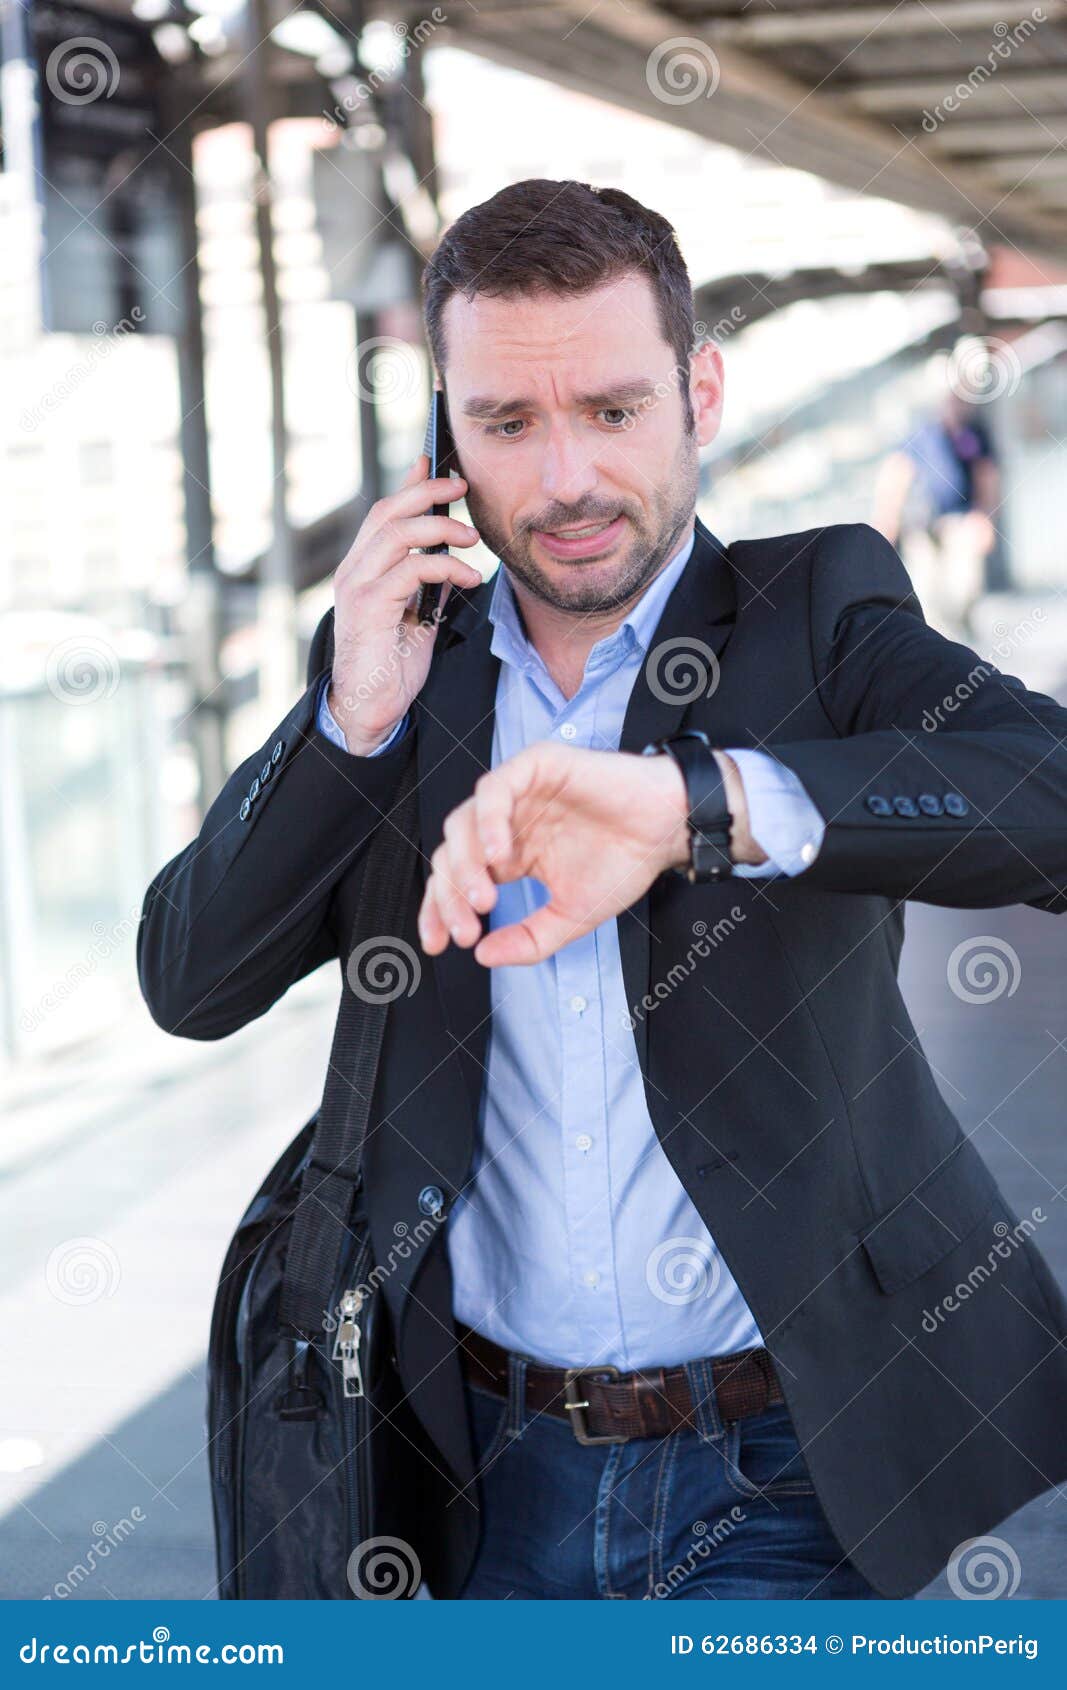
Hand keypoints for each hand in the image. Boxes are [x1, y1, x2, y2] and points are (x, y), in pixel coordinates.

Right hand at [328, 453, 481, 753]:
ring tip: (472, 539)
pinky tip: (469, 577)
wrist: (368, 709)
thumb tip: (453, 559)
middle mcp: (354, 569)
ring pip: (398, 532)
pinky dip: (446, 567)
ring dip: (442, 528)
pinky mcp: (369, 605)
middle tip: (463, 486)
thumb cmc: (392, 666)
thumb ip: (427, 585)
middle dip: (428, 491)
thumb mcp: (417, 616)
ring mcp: (357, 585)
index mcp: (363, 568)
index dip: (409, 483)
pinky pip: (411, 568)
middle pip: (388, 510)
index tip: (434, 461)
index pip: (384, 512)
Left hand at [417, 743, 764, 966]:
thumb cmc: (624, 864)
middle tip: (469, 927)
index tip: (438, 945)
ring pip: (463, 821)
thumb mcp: (571, 916)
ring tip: (485, 898)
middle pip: (452, 854)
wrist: (667, 830)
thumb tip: (483, 957)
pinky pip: (495, 788)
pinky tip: (501, 857)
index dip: (440, 911)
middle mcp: (505, 823)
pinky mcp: (535, 766)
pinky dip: (489, 821)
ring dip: (466, 863)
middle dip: (450, 895)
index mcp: (509, 855)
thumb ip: (530, 940)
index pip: (456, 879)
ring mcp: (518, 793)